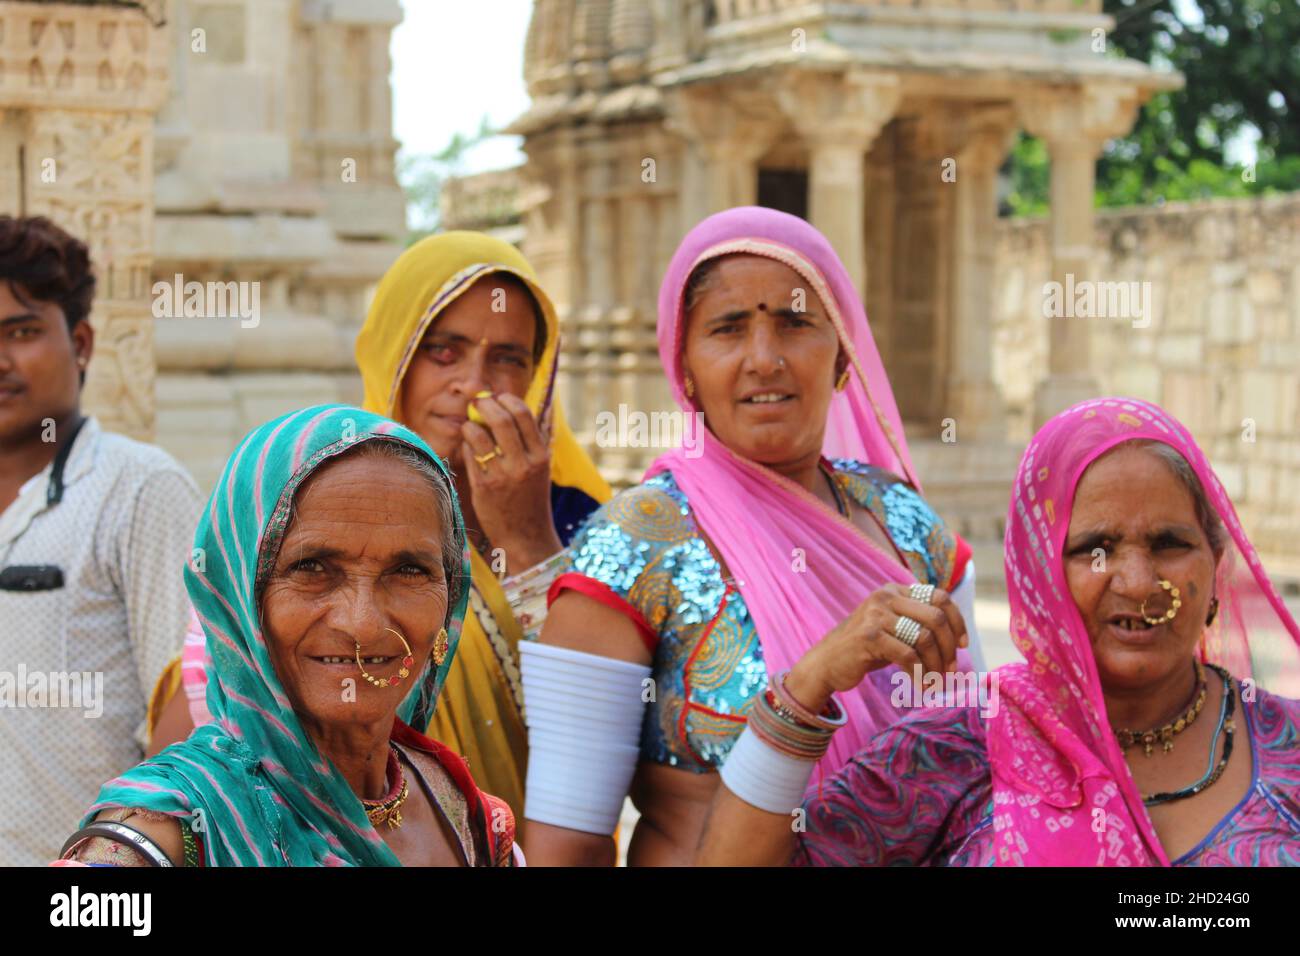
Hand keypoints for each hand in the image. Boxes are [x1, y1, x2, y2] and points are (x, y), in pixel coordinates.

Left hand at [460, 392, 560, 571]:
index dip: (507, 399)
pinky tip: (469, 447)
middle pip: (500, 418)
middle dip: (484, 404)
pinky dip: (467, 445)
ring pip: (479, 434)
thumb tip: (509, 408)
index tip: (498, 397)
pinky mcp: (483, 487)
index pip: (523, 414)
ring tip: (470, 425)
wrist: (526, 537)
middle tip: (476, 402)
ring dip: (470, 424)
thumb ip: (528, 440)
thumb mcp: (539, 467)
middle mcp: (523, 464)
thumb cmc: (530, 498)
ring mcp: (502, 476)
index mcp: (540, 455)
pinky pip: (469, 455)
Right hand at [785, 583, 969, 713]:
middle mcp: (885, 596)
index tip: (963, 645)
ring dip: (936, 665)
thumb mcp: (892, 629)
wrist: (825, 663)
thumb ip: (917, 624)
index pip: (940, 596)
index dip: (957, 621)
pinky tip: (920, 685)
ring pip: (924, 638)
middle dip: (949, 648)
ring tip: (935, 682)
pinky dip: (919, 674)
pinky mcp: (868, 636)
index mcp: (895, 590)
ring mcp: (875, 614)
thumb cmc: (865, 650)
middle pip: (936, 617)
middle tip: (950, 670)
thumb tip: (958, 639)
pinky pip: (907, 656)